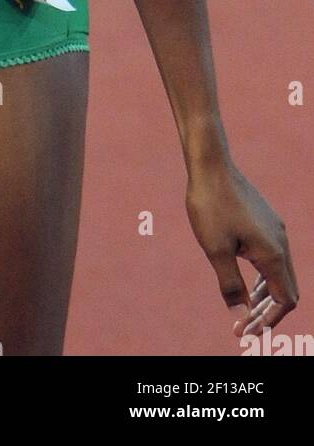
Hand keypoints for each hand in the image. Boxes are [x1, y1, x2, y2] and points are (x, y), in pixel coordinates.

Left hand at [185, 156, 298, 340]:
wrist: (211, 165)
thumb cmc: (210, 205)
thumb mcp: (215, 250)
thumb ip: (230, 284)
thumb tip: (240, 311)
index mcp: (272, 253)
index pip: (283, 300)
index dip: (267, 321)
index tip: (245, 331)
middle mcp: (280, 242)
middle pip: (286, 289)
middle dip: (267, 312)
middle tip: (243, 325)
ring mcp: (275, 230)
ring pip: (279, 273)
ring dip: (265, 294)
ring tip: (245, 309)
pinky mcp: (266, 221)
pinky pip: (272, 257)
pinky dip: (263, 276)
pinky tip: (246, 281)